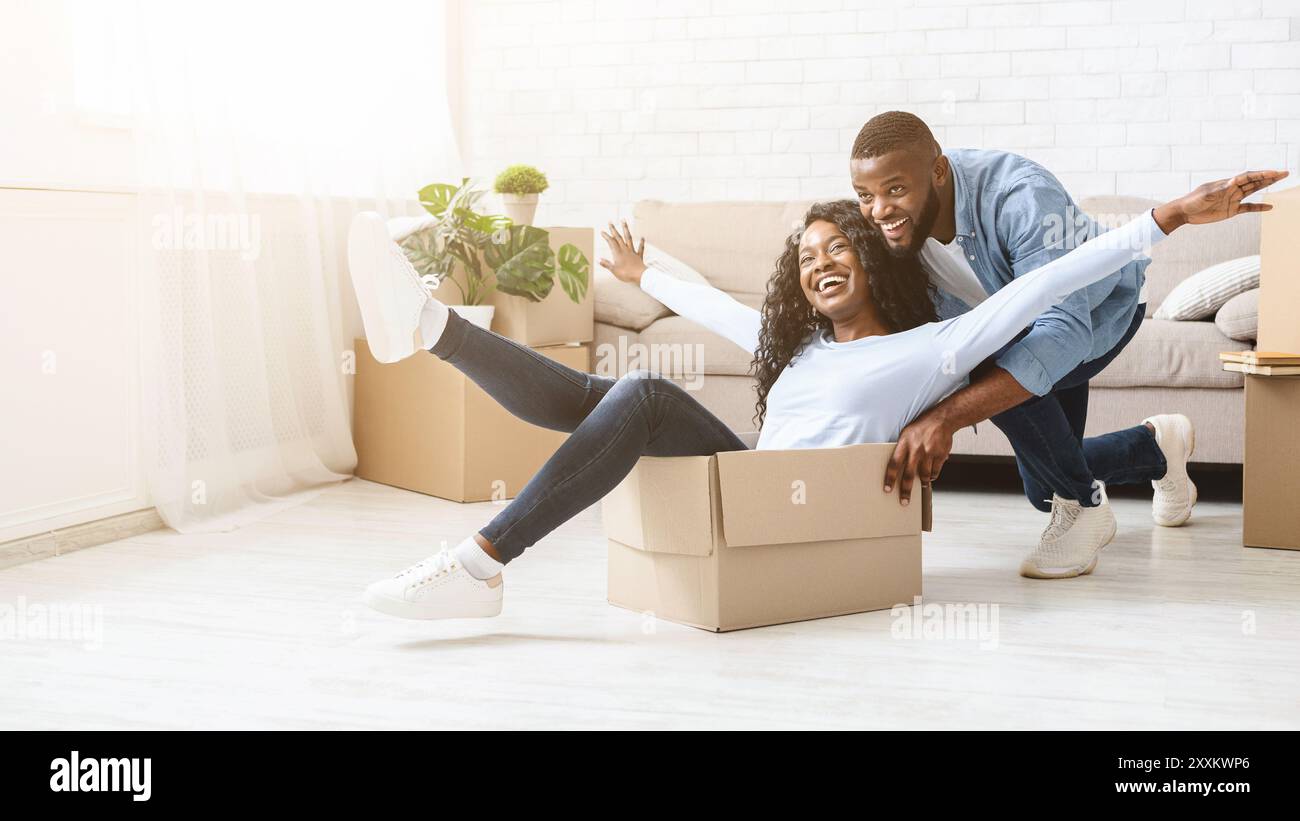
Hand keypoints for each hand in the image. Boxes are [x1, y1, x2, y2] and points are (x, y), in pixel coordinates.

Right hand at [599, 219, 646, 285]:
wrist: (639, 275)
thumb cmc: (626, 273)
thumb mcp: (614, 270)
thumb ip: (606, 264)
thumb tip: (598, 260)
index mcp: (617, 253)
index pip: (611, 242)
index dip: (606, 236)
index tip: (602, 232)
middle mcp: (625, 249)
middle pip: (618, 237)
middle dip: (614, 229)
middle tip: (610, 222)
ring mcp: (632, 251)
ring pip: (628, 238)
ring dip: (626, 229)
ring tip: (623, 221)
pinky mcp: (638, 255)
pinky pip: (640, 248)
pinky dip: (641, 242)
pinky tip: (642, 237)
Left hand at [884, 412, 954, 506]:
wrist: (942, 419)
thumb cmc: (921, 426)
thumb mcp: (906, 433)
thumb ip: (902, 449)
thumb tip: (897, 466)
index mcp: (904, 443)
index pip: (894, 464)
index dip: (890, 478)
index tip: (887, 489)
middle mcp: (916, 449)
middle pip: (909, 475)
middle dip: (906, 490)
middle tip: (904, 501)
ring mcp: (929, 453)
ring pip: (924, 475)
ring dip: (923, 482)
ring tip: (923, 485)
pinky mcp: (940, 455)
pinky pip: (935, 471)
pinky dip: (933, 475)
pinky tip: (931, 475)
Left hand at [1154, 169, 1289, 231]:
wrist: (1184, 212)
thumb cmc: (1193, 200)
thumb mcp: (1206, 194)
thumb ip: (1220, 188)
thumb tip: (1234, 181)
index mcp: (1227, 183)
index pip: (1248, 177)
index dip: (1262, 174)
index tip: (1274, 173)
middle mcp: (1232, 189)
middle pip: (1254, 182)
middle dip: (1269, 177)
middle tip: (1284, 173)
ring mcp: (1233, 199)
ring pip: (1253, 191)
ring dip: (1266, 187)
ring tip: (1279, 181)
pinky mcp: (1231, 210)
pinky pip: (1248, 208)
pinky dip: (1258, 207)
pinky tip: (1269, 207)